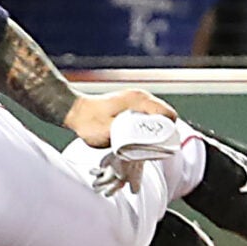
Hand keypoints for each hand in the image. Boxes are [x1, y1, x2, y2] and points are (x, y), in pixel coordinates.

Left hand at [65, 85, 179, 147]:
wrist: (77, 112)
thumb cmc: (89, 121)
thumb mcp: (110, 132)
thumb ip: (127, 136)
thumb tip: (145, 143)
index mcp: (138, 100)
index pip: (167, 114)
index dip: (169, 131)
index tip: (163, 144)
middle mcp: (140, 97)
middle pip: (166, 115)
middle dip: (164, 132)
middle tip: (155, 148)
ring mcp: (137, 100)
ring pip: (159, 116)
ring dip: (157, 130)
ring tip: (148, 144)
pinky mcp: (133, 105)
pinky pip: (150, 115)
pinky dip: (150, 126)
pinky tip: (141, 137)